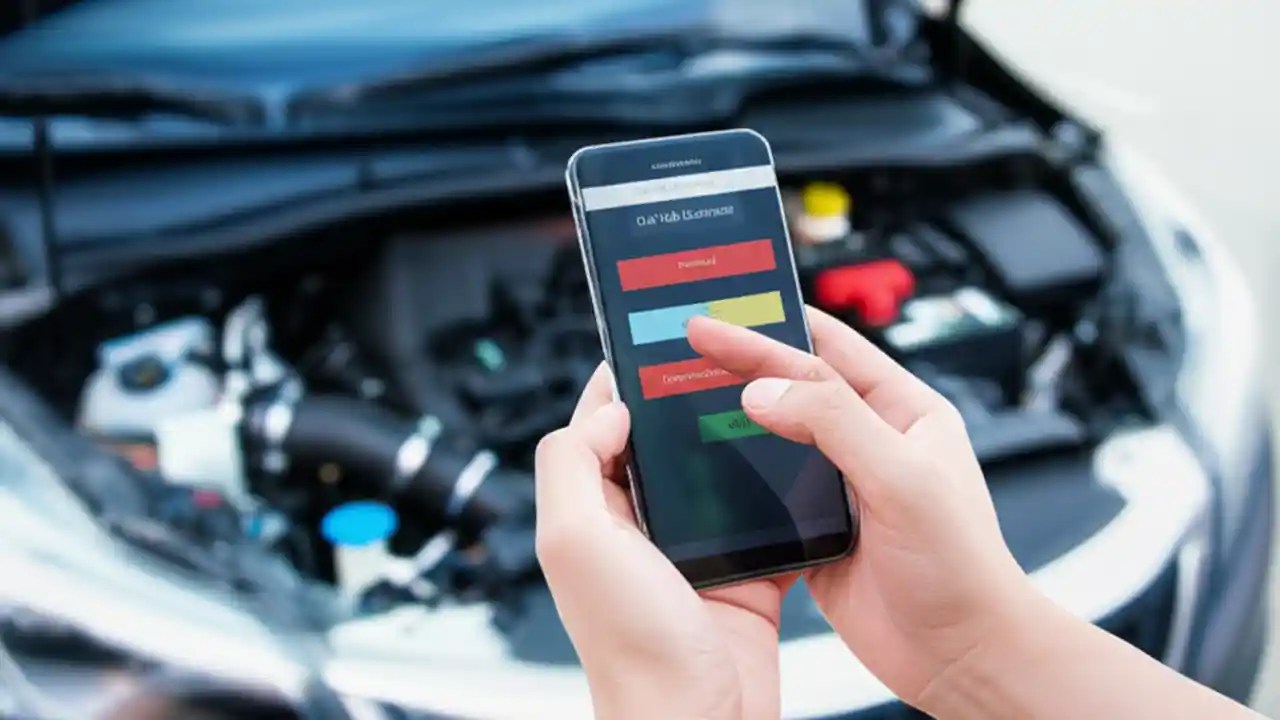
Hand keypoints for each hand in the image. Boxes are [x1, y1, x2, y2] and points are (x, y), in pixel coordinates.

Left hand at [535, 364, 795, 719]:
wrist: (702, 719)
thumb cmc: (634, 647)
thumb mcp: (577, 541)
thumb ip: (573, 463)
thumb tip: (610, 409)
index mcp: (592, 513)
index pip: (599, 422)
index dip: (623, 378)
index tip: (656, 340)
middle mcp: (636, 527)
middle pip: (660, 440)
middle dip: (686, 398)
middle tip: (724, 355)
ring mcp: (690, 548)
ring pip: (712, 471)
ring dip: (735, 436)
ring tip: (767, 393)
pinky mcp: (740, 571)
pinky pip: (760, 514)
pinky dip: (777, 488)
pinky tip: (797, 461)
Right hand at [687, 308, 1034, 711]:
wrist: (962, 657)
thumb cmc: (963, 568)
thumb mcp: (902, 478)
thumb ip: (834, 423)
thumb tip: (764, 389)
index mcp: (904, 411)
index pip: (826, 351)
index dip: (767, 331)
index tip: (713, 321)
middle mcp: (872, 441)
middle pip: (795, 388)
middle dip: (742, 365)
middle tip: (686, 348)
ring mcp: (843, 487)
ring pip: (775, 438)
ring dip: (732, 420)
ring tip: (680, 397)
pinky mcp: (818, 531)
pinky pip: (768, 493)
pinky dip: (734, 478)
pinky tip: (701, 466)